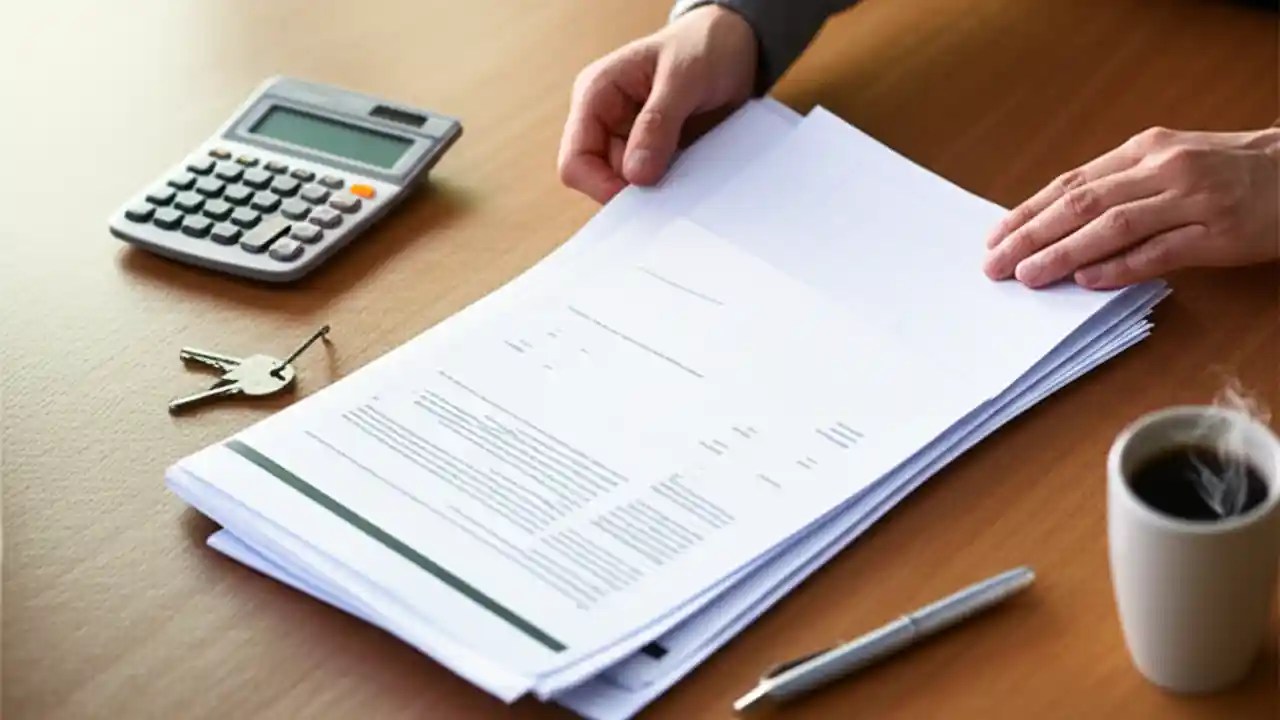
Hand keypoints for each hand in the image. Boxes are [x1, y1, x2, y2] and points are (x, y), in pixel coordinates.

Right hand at [557, 6, 758, 202]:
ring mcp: (629, 139)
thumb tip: (635, 174)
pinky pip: (656, 184)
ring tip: (690, 166)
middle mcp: (605, 121)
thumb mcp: (684, 76)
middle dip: (634, 189)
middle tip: (673, 185)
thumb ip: (657, 123)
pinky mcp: (655, 153)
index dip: (602, 186)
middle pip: (600, 179)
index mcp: (596, 95)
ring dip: (658, 188)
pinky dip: (673, 185)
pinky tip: (695, 168)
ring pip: (629, 186)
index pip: (575, 160)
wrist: (736, 46)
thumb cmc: (703, 46)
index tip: (642, 195)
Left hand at [983, 126, 1279, 289]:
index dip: (1029, 212)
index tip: (995, 238)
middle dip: (1032, 235)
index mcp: (1144, 150)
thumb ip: (1118, 187)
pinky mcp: (1219, 234)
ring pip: (1113, 227)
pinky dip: (1120, 267)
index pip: (1072, 183)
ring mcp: (1192, 201)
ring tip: (1029, 275)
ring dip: (1064, 253)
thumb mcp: (1168, 163)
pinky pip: (1160, 252)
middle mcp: (1163, 170)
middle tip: (996, 263)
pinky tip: (1087, 281)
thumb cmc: (1226, 171)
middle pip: (1082, 204)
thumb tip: (1057, 222)